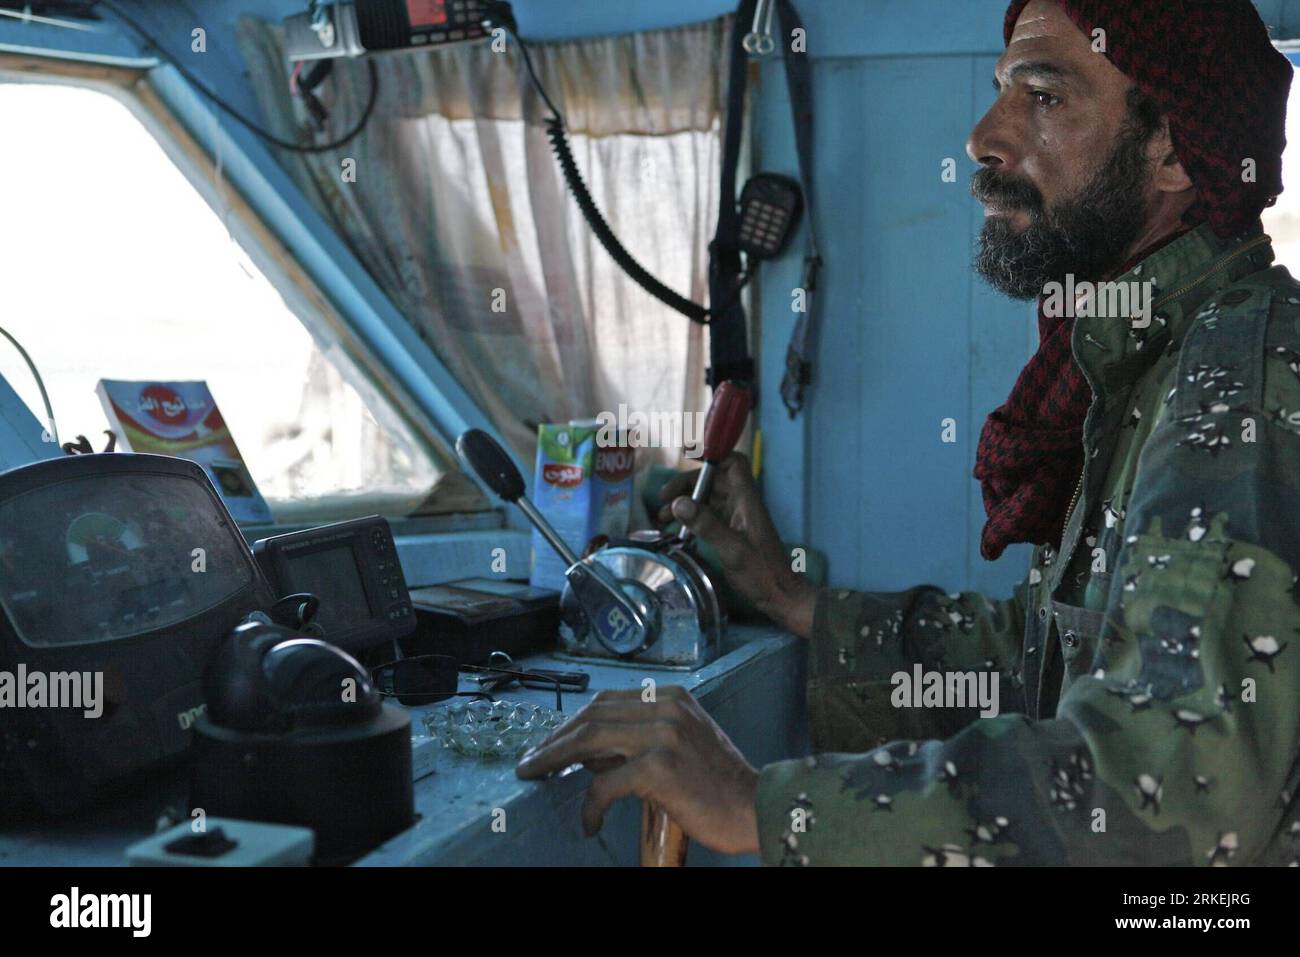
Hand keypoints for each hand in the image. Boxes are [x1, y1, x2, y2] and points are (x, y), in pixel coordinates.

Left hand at [516, 686, 760, 855]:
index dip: (570, 723)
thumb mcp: (681, 743)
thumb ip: (640, 738)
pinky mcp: (660, 768)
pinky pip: (607, 784)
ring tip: (536, 777)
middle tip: (530, 761)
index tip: (548, 743)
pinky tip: (589, 823)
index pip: (605, 701)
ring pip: (590, 741)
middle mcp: (666, 707)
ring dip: (555, 760)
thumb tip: (588, 754)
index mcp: (670, 696)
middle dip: (554, 739)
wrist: (755, 806)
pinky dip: (590, 805)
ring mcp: (663, 735)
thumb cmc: (717, 783)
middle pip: (592, 716)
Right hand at [657, 452, 816, 637]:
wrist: (780, 596)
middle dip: (687, 485)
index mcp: (747, 501)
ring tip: (662, 518)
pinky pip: (709, 516)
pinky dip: (692, 519)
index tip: (686, 456)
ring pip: (708, 498)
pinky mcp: (732, 531)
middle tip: (663, 499)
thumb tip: (678, 502)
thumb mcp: (732, 550)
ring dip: (686, 503)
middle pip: (713, 480)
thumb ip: (706, 525)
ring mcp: (737, 517)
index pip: (733, 463)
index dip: (712, 454)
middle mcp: (742, 504)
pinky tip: (676, 531)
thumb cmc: (762, 573)